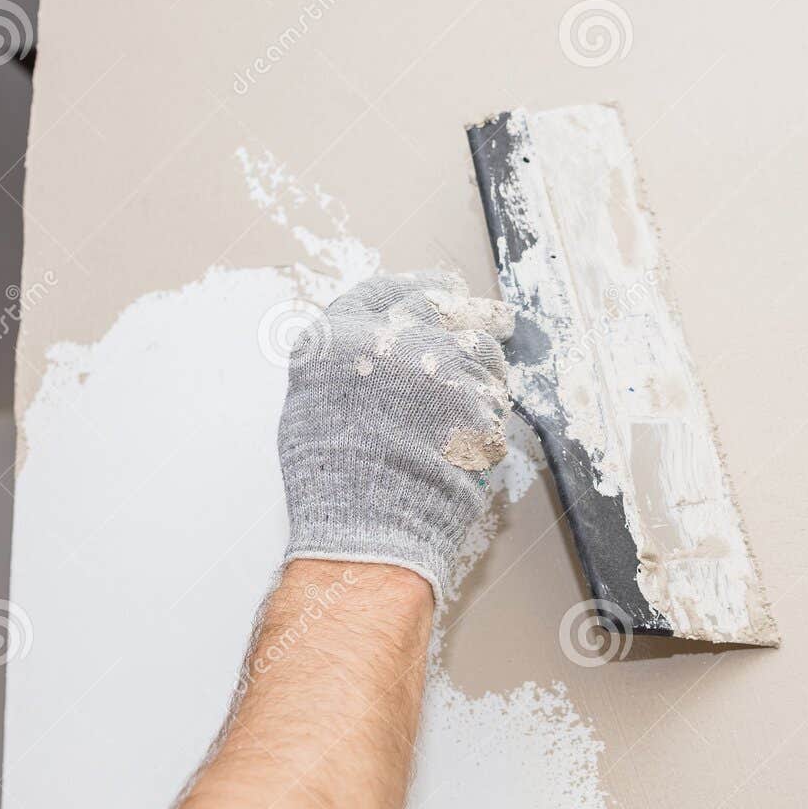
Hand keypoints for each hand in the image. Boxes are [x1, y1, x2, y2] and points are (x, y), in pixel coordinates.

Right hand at [277, 272, 514, 601]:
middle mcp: (390, 338)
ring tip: (495, 366)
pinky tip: (489, 412)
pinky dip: (495, 398)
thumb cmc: (329, 478)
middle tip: (493, 313)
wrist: (367, 521)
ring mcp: (440, 364)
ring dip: (489, 354)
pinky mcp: (480, 398)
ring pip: (479, 343)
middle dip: (470, 308)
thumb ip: (345, 367)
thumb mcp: (312, 405)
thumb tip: (375, 354)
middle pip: (440, 305)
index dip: (414, 287)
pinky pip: (495, 389)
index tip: (441, 287)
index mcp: (340, 336)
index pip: (383, 293)